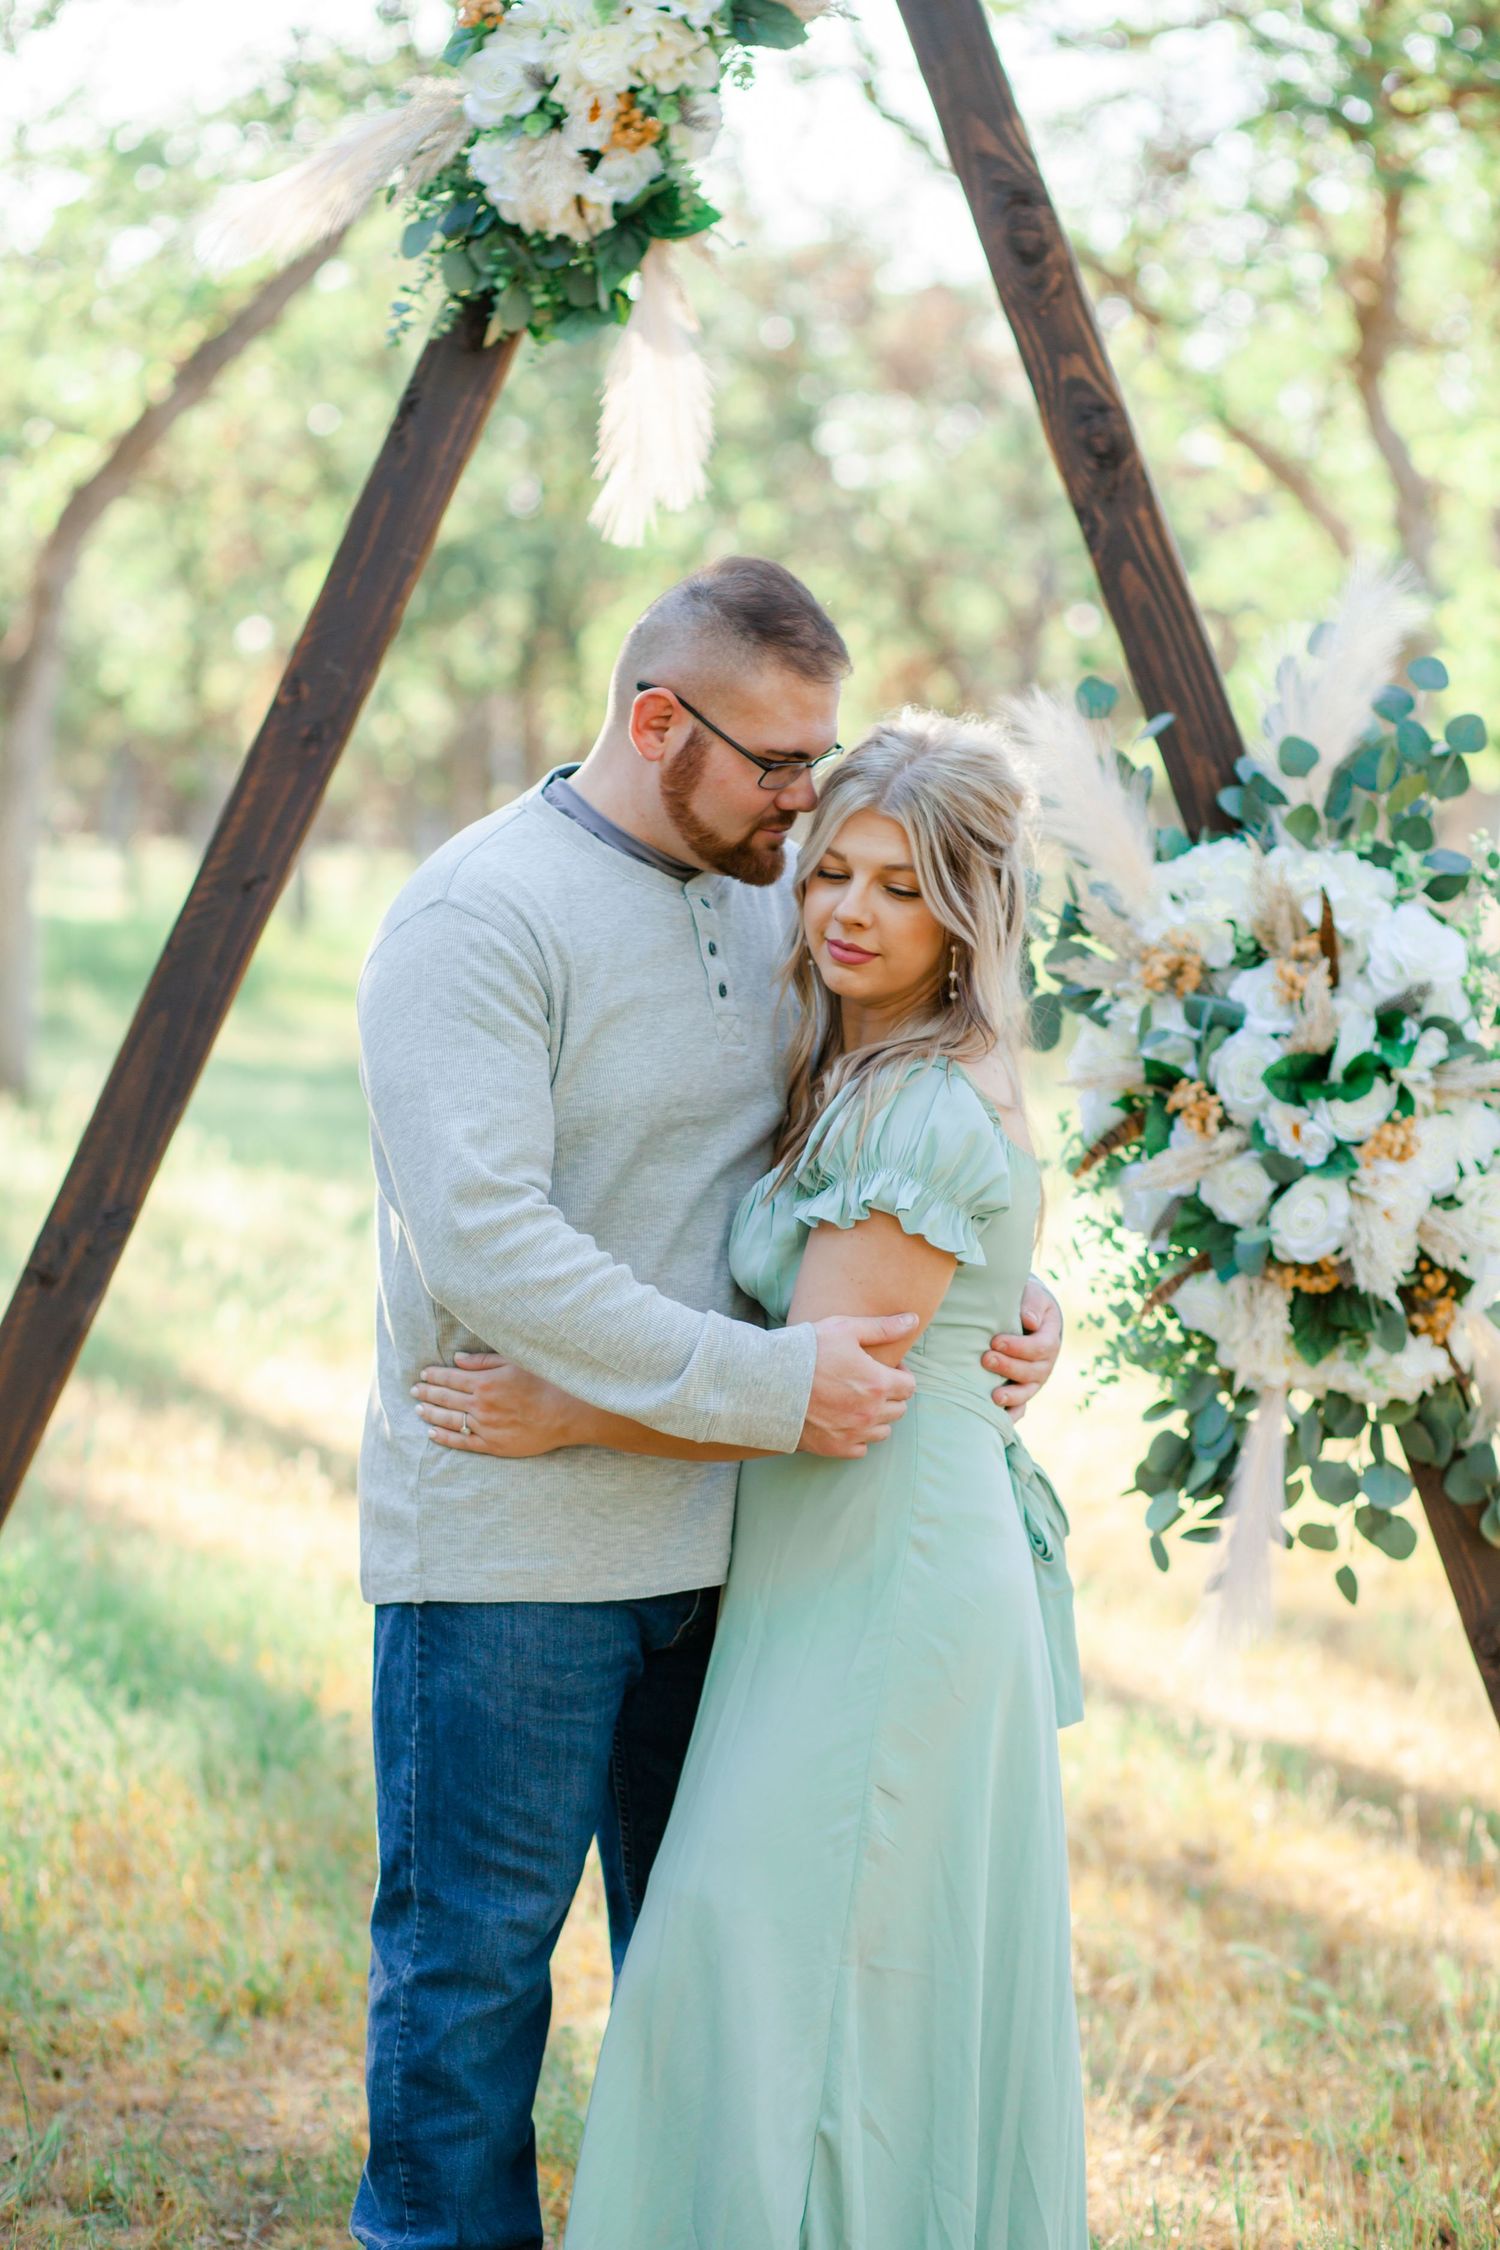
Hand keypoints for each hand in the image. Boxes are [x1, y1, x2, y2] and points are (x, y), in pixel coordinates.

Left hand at [412, 1352, 571, 1457]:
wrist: (564, 1414)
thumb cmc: (542, 1383)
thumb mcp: (514, 1363)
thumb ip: (483, 1361)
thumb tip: (457, 1359)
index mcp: (484, 1382)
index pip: (450, 1378)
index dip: (433, 1376)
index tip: (422, 1374)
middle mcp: (481, 1405)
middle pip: (445, 1398)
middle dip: (427, 1393)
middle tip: (414, 1391)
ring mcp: (485, 1426)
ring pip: (449, 1420)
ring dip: (431, 1413)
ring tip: (418, 1409)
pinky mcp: (492, 1445)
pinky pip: (462, 1442)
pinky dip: (444, 1437)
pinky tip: (432, 1433)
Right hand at [799, 1314, 918, 1457]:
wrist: (768, 1382)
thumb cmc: (807, 1351)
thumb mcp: (845, 1329)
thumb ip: (883, 1328)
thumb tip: (913, 1320)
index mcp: (878, 1383)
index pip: (909, 1386)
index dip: (900, 1374)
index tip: (885, 1368)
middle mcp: (871, 1412)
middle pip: (899, 1409)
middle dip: (890, 1395)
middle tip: (870, 1383)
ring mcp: (853, 1433)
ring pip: (883, 1431)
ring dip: (876, 1417)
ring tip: (857, 1402)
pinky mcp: (835, 1448)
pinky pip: (861, 1449)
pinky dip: (858, 1437)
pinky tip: (844, 1422)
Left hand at [981, 1278, 1062, 1420]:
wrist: (1025, 1314)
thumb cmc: (1026, 1302)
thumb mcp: (1033, 1295)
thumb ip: (1032, 1304)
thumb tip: (1029, 1321)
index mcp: (1050, 1338)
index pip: (1040, 1347)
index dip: (1019, 1347)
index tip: (995, 1340)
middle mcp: (1046, 1363)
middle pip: (1033, 1371)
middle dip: (1009, 1367)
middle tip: (985, 1359)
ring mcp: (1035, 1380)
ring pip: (1028, 1391)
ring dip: (1012, 1395)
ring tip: (994, 1397)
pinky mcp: (1022, 1390)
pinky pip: (1021, 1407)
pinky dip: (1012, 1414)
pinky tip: (998, 1418)